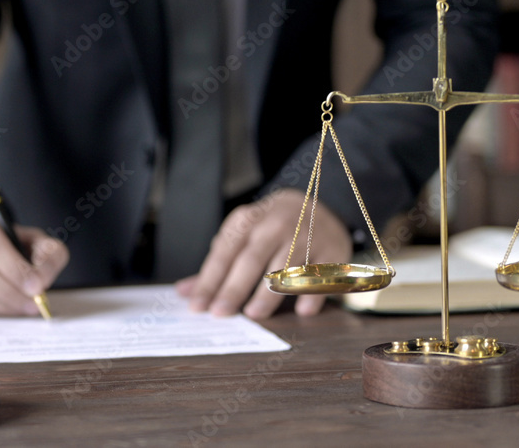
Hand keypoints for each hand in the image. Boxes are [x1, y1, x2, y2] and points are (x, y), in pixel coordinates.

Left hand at [176, 188, 351, 318]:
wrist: (320, 203)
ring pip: (286, 266)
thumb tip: (185, 292)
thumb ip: (216, 265)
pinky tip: (302, 311)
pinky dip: (312, 292)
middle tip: (221, 313)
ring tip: (254, 313)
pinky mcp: (333, 248)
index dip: (210, 280)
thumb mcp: (243, 235)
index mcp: (249, 219)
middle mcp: (277, 224)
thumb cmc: (272, 227)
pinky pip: (322, 273)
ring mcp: (307, 234)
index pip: (225, 252)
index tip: (197, 305)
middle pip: (252, 259)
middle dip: (234, 288)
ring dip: (270, 292)